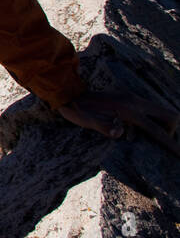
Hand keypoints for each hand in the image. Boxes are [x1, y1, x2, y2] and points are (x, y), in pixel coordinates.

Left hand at [57, 90, 179, 157]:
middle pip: (169, 115)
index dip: (170, 144)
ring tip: (157, 141)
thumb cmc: (77, 110)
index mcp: (128, 110)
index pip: (157, 130)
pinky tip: (144, 131)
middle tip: (166, 146)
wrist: (68, 91)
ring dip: (165, 126)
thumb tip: (120, 134)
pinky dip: (155, 121)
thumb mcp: (86, 121)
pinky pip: (151, 110)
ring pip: (162, 111)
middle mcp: (135, 102)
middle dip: (173, 131)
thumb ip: (103, 127)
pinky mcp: (129, 98)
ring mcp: (133, 98)